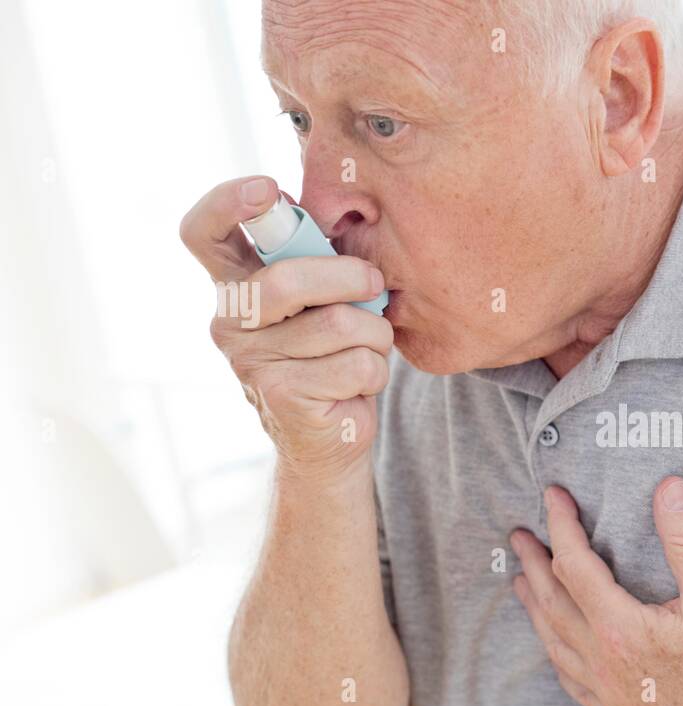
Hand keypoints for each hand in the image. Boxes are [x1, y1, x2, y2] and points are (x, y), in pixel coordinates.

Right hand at [179, 175, 391, 480]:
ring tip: (365, 350)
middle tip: (374, 284)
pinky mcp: (282, 395)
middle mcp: (230, 320)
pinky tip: (356, 385)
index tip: (268, 188)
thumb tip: (348, 212)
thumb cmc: (332, 355)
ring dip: (374, 336)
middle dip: (348, 277)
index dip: (227, 202)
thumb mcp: (323, 301)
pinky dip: (375, 373)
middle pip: (286, 279)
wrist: (329, 438)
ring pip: (340, 324)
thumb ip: (319, 261)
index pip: (203, 232)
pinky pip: (356, 364)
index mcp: (236, 285)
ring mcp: (251, 361)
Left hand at [509, 477, 682, 705]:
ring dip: (534, 606)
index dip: (561, 526)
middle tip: (520, 536)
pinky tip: (554, 647)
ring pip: (553, 640)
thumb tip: (669, 487)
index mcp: (619, 627)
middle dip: (533, 564)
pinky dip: (554, 652)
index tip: (553, 496)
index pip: (574, 564)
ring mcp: (603, 690)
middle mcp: (600, 659)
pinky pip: (568, 678)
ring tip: (520, 583)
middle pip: (552, 601)